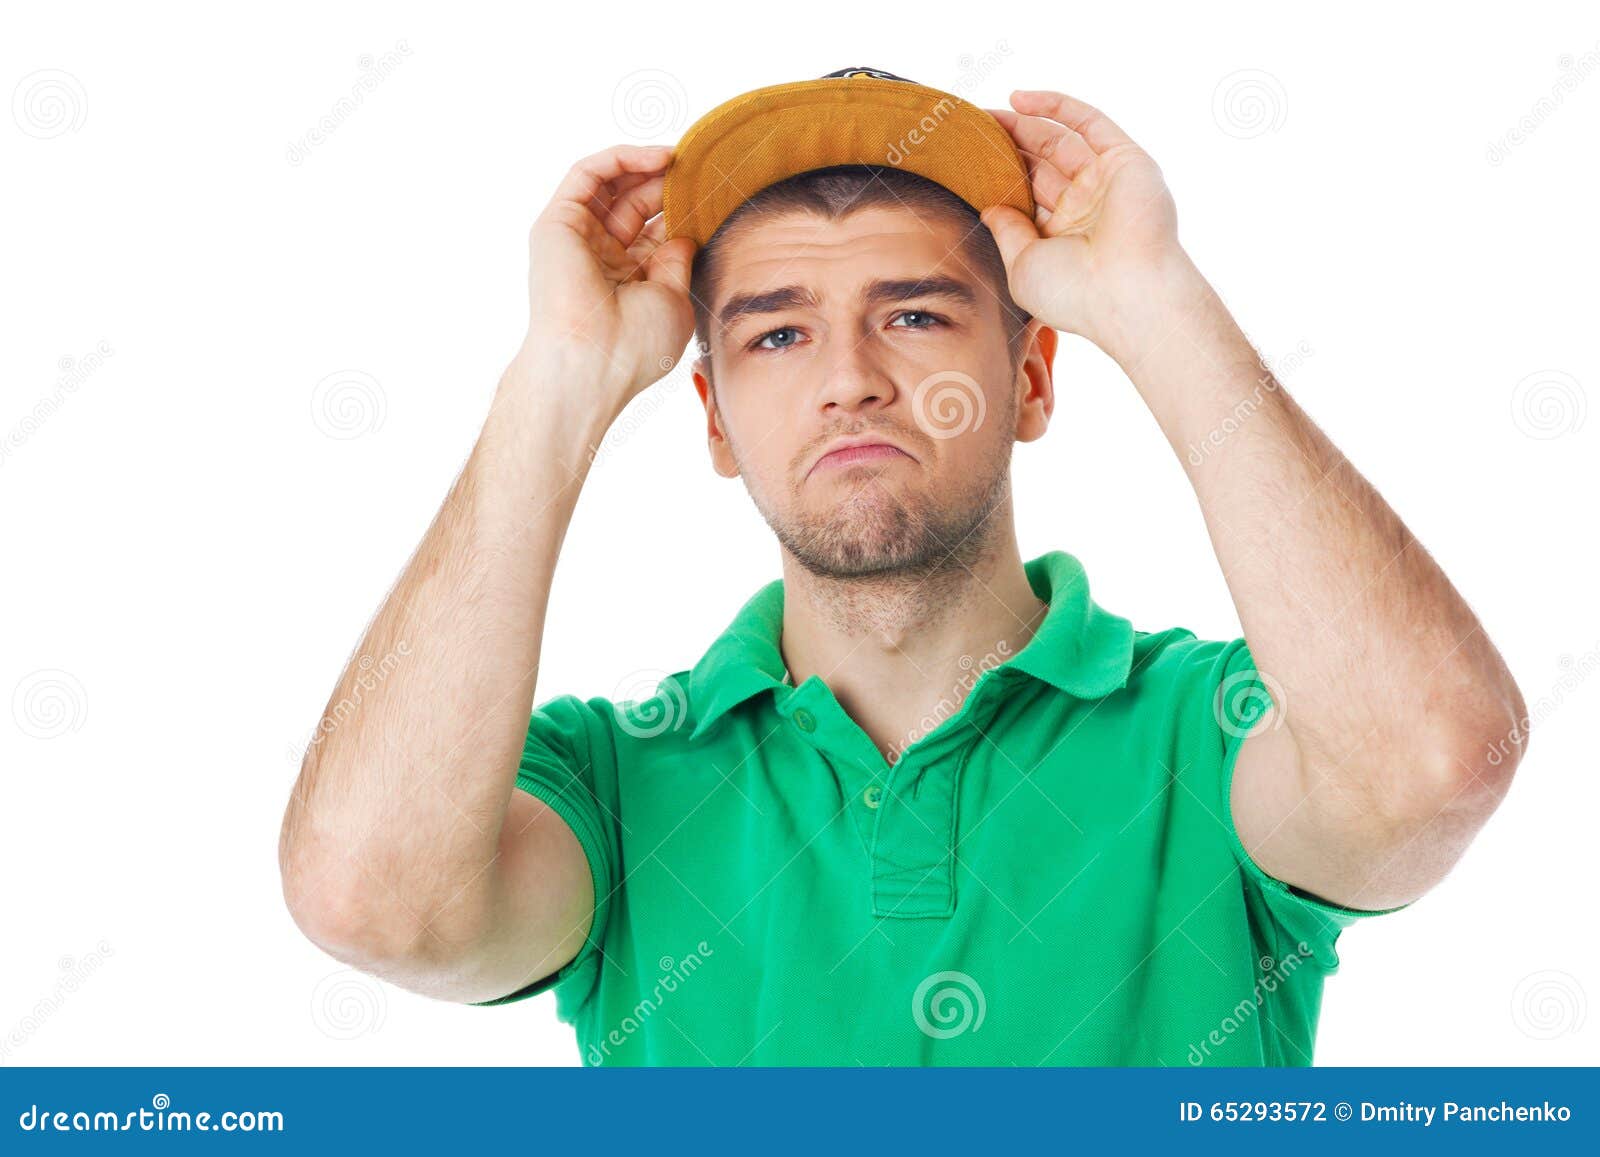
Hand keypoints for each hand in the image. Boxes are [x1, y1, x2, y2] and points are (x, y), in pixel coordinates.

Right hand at [517, 144, 697, 408]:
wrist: (593, 362)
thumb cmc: (635, 346)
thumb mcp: (675, 299)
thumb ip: (679, 261)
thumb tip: (685, 233)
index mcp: (626, 279)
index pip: (653, 230)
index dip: (681, 209)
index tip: (712, 194)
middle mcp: (599, 256)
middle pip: (633, 203)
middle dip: (666, 184)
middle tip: (698, 171)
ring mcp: (576, 238)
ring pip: (610, 184)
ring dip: (645, 166)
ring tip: (680, 159)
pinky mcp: (557, 223)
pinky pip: (587, 174)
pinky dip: (621, 158)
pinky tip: (657, 157)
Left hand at [981, 91, 1193, 355]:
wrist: (1125, 293)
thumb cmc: (1072, 293)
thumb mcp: (1022, 266)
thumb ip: (1007, 233)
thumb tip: (989, 208)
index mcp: (1061, 236)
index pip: (1025, 195)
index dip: (997, 176)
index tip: (965, 162)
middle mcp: (1085, 207)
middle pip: (1040, 164)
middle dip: (1007, 146)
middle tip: (972, 130)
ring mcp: (1105, 182)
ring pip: (1059, 140)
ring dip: (1023, 124)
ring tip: (986, 114)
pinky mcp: (1125, 160)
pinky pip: (1088, 122)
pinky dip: (1057, 106)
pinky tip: (1019, 99)